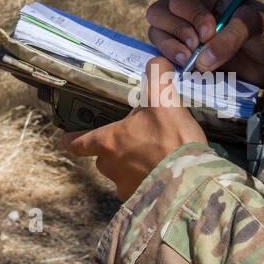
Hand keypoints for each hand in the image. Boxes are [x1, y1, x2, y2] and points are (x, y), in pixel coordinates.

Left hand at [62, 56, 206, 199]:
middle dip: (115, 148)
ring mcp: (124, 186)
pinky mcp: (141, 201)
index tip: (70, 136)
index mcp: (108, 142)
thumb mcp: (165, 99)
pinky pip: (138, 188)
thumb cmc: (173, 140)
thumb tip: (156, 63)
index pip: (76, 142)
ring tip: (153, 154)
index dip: (72, 138)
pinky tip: (163, 170)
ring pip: (120, 173)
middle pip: (102, 156)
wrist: (193, 181)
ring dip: (131, 165)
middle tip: (135, 137)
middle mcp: (110, 166)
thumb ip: (157, 75)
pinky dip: (146, 180)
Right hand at [145, 0, 263, 85]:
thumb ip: (230, 37)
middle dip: (176, 32)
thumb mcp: (254, 24)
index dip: (192, 17)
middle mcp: (188, 8)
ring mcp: (182, 32)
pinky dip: (171, 63)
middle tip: (196, 47)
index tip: (211, 32)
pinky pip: (164, 56)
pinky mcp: (184, 55)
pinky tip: (188, 70)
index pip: (181, 0)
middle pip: (159, 13)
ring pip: (156, 34)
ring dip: (170, 48)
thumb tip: (202, 60)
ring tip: (190, 62)